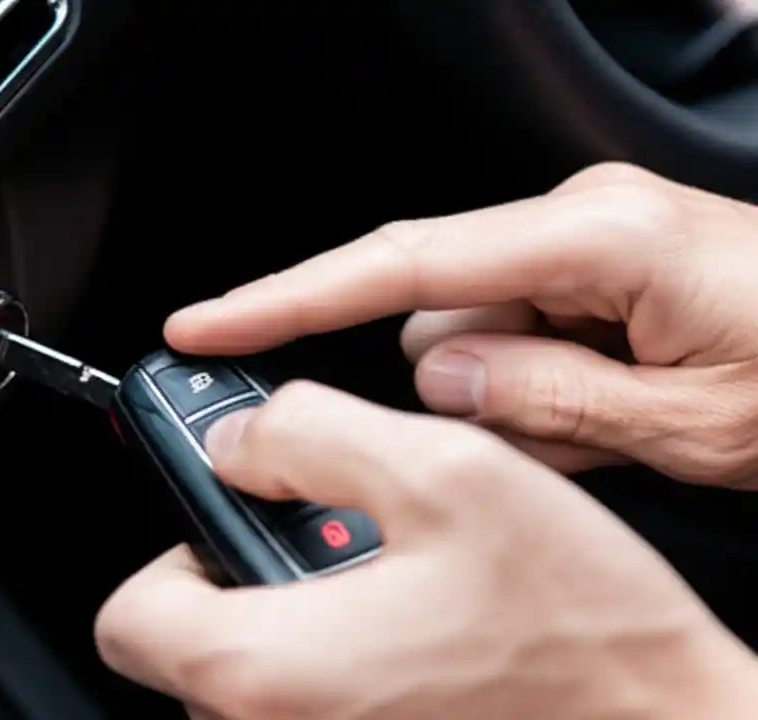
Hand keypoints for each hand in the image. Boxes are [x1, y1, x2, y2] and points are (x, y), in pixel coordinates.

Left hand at [94, 381, 757, 718]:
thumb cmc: (579, 633)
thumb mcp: (443, 474)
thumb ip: (308, 434)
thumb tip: (237, 441)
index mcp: (265, 669)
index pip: (127, 613)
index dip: (174, 545)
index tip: (233, 513)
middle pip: (187, 643)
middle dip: (245, 575)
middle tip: (332, 539)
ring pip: (251, 675)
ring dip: (299, 617)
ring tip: (390, 585)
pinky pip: (308, 706)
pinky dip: (337, 663)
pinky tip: (412, 633)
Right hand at [163, 162, 757, 486]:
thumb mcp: (689, 425)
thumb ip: (542, 397)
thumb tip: (436, 374)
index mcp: (594, 240)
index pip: (397, 268)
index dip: (286, 299)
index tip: (206, 322)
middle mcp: (581, 223)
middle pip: (438, 309)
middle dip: (459, 386)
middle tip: (554, 438)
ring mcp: (591, 241)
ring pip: (479, 329)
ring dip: (512, 393)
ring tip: (611, 428)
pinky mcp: (602, 265)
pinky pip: (523, 329)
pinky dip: (541, 382)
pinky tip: (610, 410)